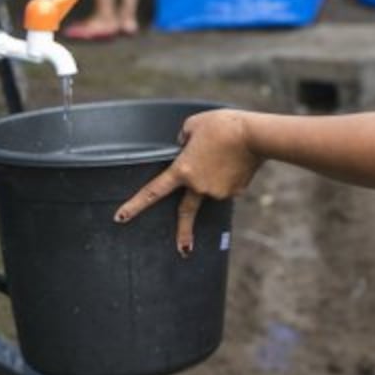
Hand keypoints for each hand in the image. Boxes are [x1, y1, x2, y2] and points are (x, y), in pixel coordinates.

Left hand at [114, 109, 263, 253]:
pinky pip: (227, 184)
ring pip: (211, 186)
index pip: (153, 191)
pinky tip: (236, 160)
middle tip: (183, 250)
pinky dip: (229, 174)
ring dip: (216, 173)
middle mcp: (199, 187)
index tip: (120, 218)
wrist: (255, 135)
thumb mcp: (194, 124)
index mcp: (183, 170)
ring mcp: (218, 192)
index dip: (134, 206)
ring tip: (226, 152)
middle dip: (184, 233)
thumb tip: (185, 146)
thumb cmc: (222, 126)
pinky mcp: (235, 192)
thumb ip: (184, 139)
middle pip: (187, 212)